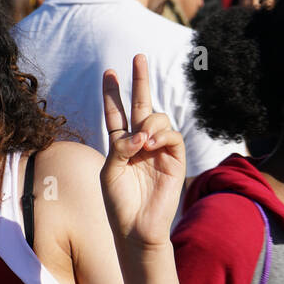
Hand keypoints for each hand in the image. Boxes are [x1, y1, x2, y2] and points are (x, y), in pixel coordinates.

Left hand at [101, 54, 185, 247]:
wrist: (136, 228)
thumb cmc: (118, 203)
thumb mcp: (109, 172)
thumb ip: (119, 148)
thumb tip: (140, 134)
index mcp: (120, 145)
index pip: (116, 114)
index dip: (112, 94)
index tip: (109, 72)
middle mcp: (140, 143)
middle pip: (140, 105)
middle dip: (139, 81)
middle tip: (138, 56)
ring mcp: (158, 150)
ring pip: (158, 118)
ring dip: (149, 123)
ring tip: (141, 141)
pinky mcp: (174, 159)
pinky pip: (172, 135)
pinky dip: (160, 135)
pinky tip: (150, 145)